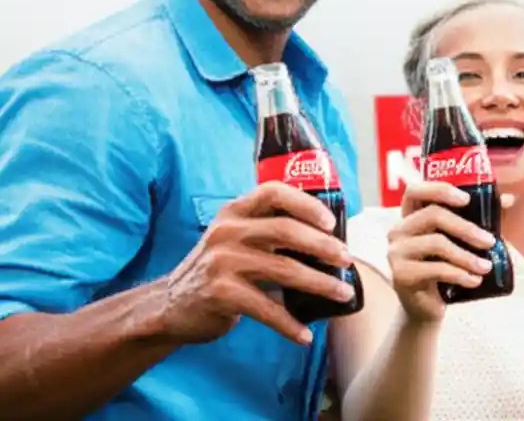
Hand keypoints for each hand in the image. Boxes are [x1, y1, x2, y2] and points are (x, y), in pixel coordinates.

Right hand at [160, 182, 355, 344]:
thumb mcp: (237, 239)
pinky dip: (289, 324)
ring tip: (342, 294)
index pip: (273, 192)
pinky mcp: (220, 294)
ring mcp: (222, 262)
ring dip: (319, 284)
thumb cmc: (219, 269)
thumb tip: (331, 241)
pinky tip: (305, 335)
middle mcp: (227, 232)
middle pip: (285, 231)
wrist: (170, 306)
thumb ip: (271, 231)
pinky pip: (266, 309)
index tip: (332, 222)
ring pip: (283, 269)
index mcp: (235, 212)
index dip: (306, 203)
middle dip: (323, 246)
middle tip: (347, 261)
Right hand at [386, 181, 508, 322]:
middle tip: (490, 241)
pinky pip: (436, 269)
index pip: (415, 190)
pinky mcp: (401, 275)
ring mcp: (396, 253)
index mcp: (411, 215)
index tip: (466, 199)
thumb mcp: (459, 241)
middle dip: (466, 228)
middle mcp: (399, 230)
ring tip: (486, 267)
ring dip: (467, 256)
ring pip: (436, 243)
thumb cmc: (444, 266)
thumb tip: (509, 199)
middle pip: (433, 215)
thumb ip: (479, 218)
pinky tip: (474, 280)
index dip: (439, 189)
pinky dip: (460, 275)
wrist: (426, 306)